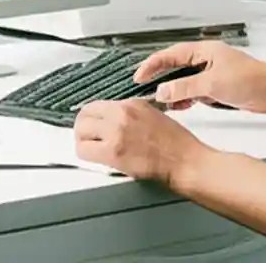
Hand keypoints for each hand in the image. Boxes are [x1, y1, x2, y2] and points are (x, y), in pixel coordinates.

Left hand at [74, 99, 208, 185]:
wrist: (184, 160)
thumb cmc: (175, 143)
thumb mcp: (153, 114)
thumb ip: (130, 114)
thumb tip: (112, 119)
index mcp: (132, 104)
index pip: (97, 105)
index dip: (91, 117)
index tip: (92, 125)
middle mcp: (122, 114)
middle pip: (84, 115)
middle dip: (83, 127)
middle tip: (87, 137)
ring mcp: (116, 132)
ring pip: (80, 132)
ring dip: (83, 140)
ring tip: (90, 148)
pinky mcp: (113, 152)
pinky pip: (84, 150)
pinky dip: (85, 153)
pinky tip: (95, 157)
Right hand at [136, 42, 265, 113]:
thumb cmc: (251, 80)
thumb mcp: (212, 84)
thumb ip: (185, 87)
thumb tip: (162, 90)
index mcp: (205, 51)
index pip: (170, 54)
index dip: (152, 65)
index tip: (139, 76)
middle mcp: (207, 60)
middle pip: (176, 67)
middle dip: (160, 78)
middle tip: (145, 91)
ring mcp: (212, 73)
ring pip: (185, 80)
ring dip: (173, 91)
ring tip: (162, 103)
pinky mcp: (218, 86)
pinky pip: (195, 91)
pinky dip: (185, 98)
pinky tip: (180, 106)